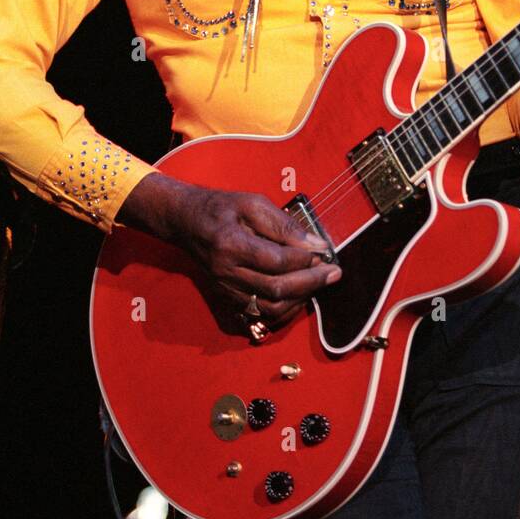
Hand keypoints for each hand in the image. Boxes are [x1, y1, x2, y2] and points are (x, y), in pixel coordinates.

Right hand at [118, 171, 341, 326]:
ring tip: (318, 283)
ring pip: (270, 308)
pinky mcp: (227, 298)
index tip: (323, 251)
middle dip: (311, 282)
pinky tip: (299, 295)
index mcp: (230, 244)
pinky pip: (260, 315)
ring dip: (300, 299)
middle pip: (276, 289)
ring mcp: (226, 289)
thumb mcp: (252, 203)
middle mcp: (226, 272)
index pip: (276, 261)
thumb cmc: (221, 208)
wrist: (186, 222)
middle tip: (333, 272)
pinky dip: (284, 310)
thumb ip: (284, 225)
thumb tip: (316, 244)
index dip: (304, 259)